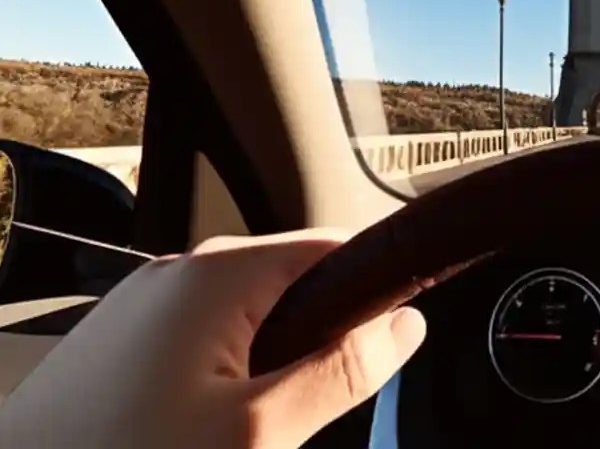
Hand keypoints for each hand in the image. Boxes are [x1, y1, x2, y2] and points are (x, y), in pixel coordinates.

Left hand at [0, 229, 425, 447]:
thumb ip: (341, 373)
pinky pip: (198, 340)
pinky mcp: (116, 343)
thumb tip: (404, 327)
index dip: (372, 292)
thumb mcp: (258, 432)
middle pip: (289, 283)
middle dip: (314, 338)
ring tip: (241, 431)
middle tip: (298, 416)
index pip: (331, 247)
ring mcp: (138, 307)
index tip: (387, 344)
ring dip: (266, 363)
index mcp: (214, 276)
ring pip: (244, 316)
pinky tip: (199, 429)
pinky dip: (221, 376)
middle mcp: (173, 275)